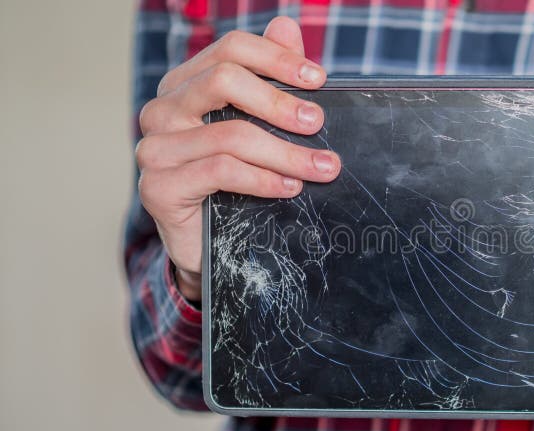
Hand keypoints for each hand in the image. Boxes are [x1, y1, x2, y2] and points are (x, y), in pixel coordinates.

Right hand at [136, 17, 340, 299]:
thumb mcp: (258, 127)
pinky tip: (290, 187)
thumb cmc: (233, 183)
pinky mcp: (158, 186)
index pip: (230, 50)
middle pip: (224, 81)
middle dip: (280, 102)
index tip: (319, 79)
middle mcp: (163, 109)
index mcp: (185, 85)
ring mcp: (155, 148)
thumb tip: (288, 26)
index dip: (277, 58)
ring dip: (286, 152)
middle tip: (318, 123)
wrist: (207, 245)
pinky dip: (263, 179)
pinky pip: (219, 171)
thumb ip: (271, 77)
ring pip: (230, 134)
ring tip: (321, 167)